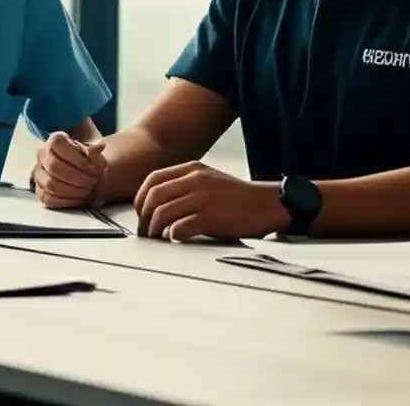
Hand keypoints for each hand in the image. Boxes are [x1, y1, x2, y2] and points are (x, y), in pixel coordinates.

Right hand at [32, 133, 106, 208]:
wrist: (80, 169)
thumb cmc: (86, 157)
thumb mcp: (92, 149)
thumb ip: (94, 150)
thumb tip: (99, 148)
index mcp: (55, 140)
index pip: (58, 145)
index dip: (77, 158)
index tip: (94, 168)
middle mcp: (42, 155)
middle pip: (54, 166)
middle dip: (78, 177)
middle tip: (94, 181)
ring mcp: (39, 174)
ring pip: (50, 184)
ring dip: (73, 190)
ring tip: (89, 190)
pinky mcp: (40, 191)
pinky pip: (48, 198)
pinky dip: (67, 200)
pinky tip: (80, 198)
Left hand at [133, 162, 287, 240]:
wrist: (268, 204)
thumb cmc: (238, 198)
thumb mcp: (209, 180)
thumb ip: (185, 185)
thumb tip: (158, 204)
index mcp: (192, 169)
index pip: (152, 180)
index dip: (141, 199)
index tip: (142, 214)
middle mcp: (195, 180)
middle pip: (153, 197)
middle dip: (143, 218)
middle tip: (145, 233)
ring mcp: (202, 198)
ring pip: (162, 213)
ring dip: (154, 230)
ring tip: (157, 239)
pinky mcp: (210, 218)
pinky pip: (178, 228)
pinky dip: (172, 236)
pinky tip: (175, 239)